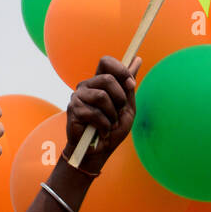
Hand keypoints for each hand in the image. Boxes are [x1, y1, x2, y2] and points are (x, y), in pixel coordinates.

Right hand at [64, 57, 141, 174]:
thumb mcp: (126, 107)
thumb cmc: (112, 129)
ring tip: (108, 124)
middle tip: (117, 112)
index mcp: (99, 82)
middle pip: (108, 78)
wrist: (98, 152)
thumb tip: (137, 59)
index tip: (131, 84)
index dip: (120, 69)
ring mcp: (78, 96)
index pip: (106, 62)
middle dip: (120, 98)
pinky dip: (104, 126)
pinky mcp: (73, 110)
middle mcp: (87, 86)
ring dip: (111, 115)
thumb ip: (129, 86)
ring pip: (102, 96)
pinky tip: (101, 131)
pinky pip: (95, 113)